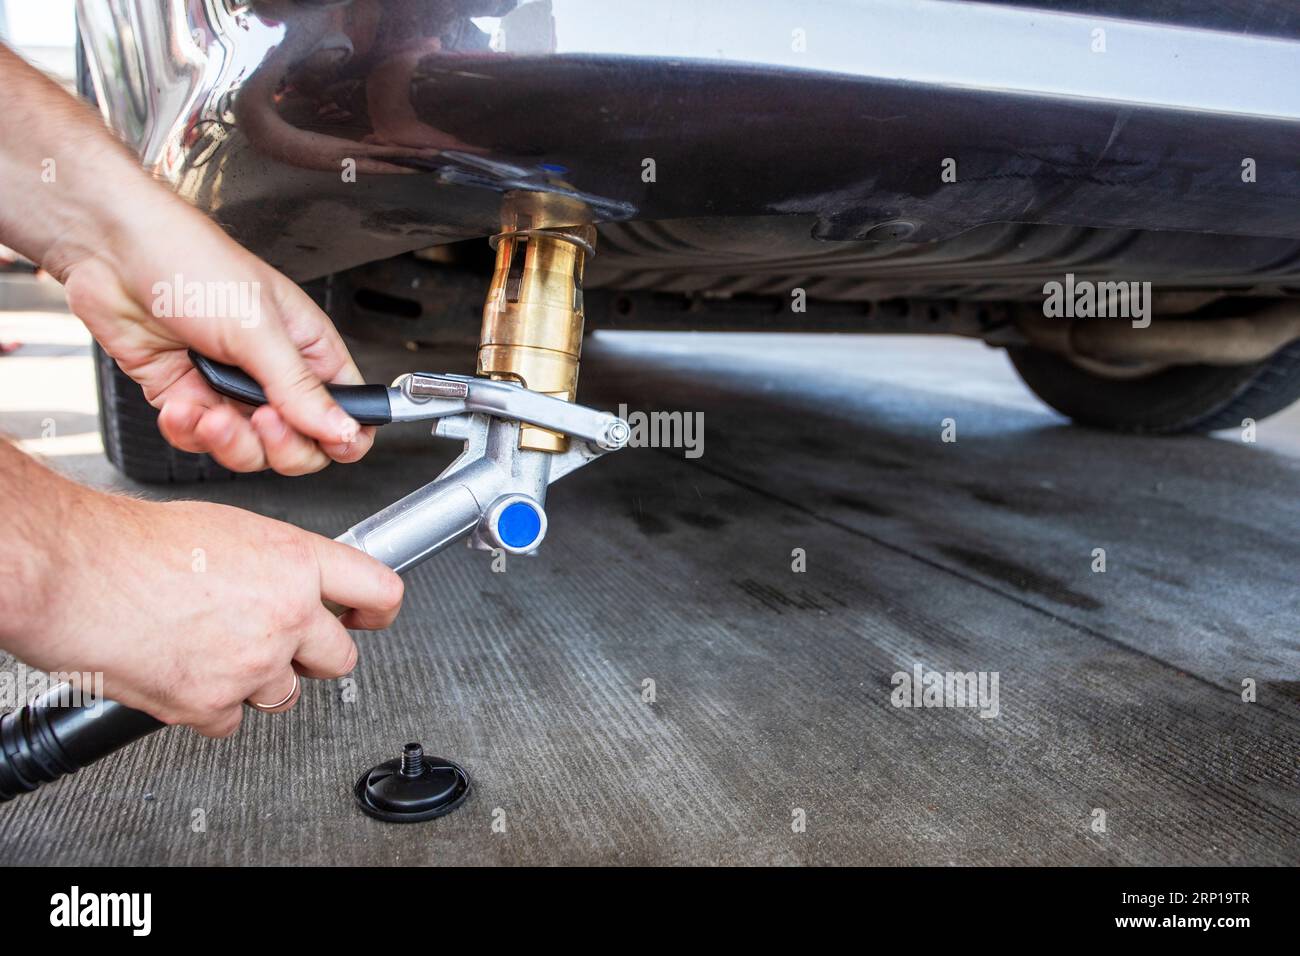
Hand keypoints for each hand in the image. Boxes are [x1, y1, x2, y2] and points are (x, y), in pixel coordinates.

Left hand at [0, 45, 373, 475]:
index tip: (329, 441)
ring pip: (250, 452)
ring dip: (229, 442)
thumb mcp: (257, 327)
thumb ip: (300, 388)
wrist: (112, 251)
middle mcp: (274, 376)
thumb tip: (344, 429)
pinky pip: (199, 442)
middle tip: (263, 420)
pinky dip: (187, 432)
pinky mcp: (188, 400)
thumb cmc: (190, 261)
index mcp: (308, 350)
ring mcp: (230, 392)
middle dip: (280, 445)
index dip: (345, 436)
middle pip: (302, 446)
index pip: (349, 411)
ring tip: (209, 414)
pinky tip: (178, 403)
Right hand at [12, 478, 402, 735]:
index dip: (379, 610)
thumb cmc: (136, 545)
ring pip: (287, 694)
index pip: (379, 591)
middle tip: (279, 639)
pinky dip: (211, 706)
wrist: (77, 575)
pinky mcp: (212, 704)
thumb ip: (277, 562)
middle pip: (340, 658)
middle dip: (313, 653)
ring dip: (260, 681)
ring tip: (215, 648)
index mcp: (296, 563)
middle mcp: (286, 615)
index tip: (370, 617)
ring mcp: (253, 664)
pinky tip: (186, 672)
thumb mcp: (232, 528)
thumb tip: (297, 578)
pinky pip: (231, 720)